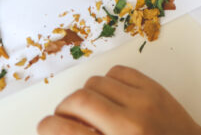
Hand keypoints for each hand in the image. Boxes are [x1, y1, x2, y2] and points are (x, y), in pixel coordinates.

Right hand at [37, 65, 200, 134]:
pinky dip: (108, 81)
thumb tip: (62, 129)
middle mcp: (128, 125)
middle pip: (78, 100)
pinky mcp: (154, 89)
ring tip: (88, 109)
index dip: (48, 126)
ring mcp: (143, 102)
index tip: (45, 126)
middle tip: (64, 117)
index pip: (67, 131)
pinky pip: (118, 72)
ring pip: (96, 82)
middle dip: (64, 108)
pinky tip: (109, 96)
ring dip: (85, 95)